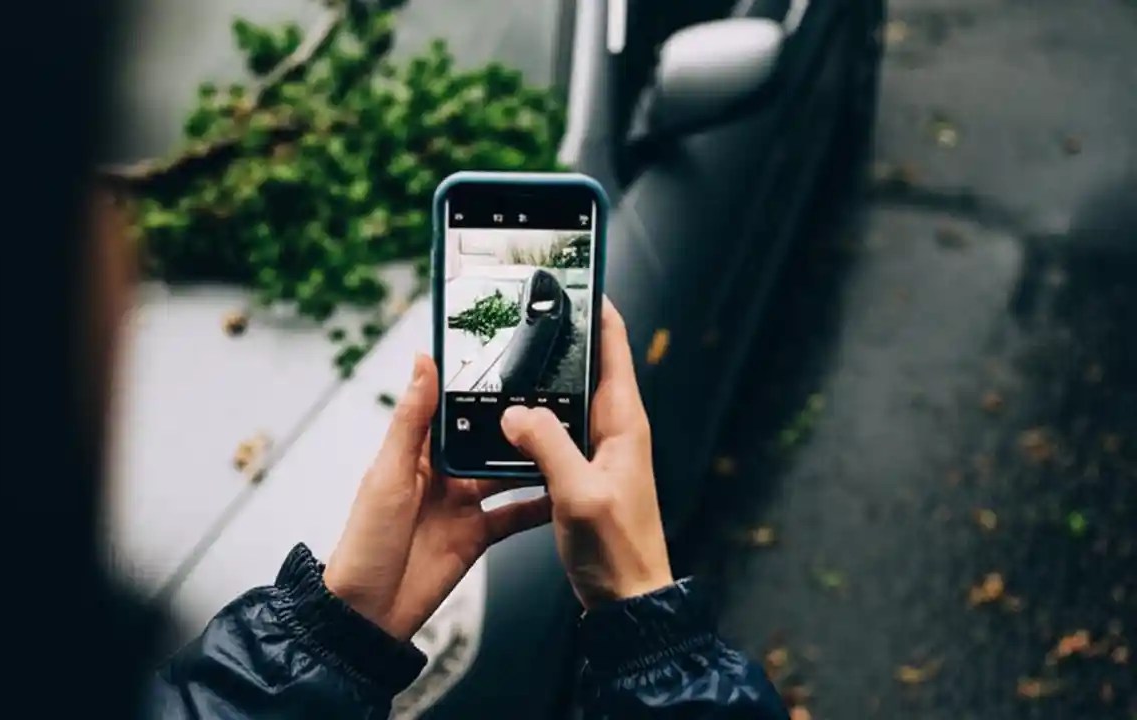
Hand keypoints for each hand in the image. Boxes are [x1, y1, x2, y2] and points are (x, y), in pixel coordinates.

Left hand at [323, 355, 551, 640]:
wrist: (370, 613)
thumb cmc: (365, 544)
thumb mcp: (388, 476)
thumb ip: (410, 422)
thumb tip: (421, 364)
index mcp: (414, 453)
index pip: (448, 409)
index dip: (473, 386)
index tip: (504, 360)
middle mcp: (440, 475)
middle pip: (483, 439)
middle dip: (512, 423)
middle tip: (549, 401)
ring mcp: (461, 505)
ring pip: (504, 473)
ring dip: (529, 461)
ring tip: (562, 441)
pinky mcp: (477, 534)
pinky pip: (514, 515)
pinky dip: (537, 505)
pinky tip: (560, 493)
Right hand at [500, 298, 672, 609]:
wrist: (628, 601)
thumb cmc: (618, 551)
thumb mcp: (579, 493)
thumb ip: (547, 446)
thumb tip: (515, 412)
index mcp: (625, 424)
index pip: (613, 349)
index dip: (597, 311)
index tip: (576, 280)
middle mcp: (616, 430)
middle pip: (587, 369)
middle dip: (561, 340)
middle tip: (528, 313)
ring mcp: (601, 452)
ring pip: (568, 401)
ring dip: (542, 384)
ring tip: (509, 362)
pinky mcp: (584, 473)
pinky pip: (557, 433)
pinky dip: (534, 422)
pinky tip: (508, 426)